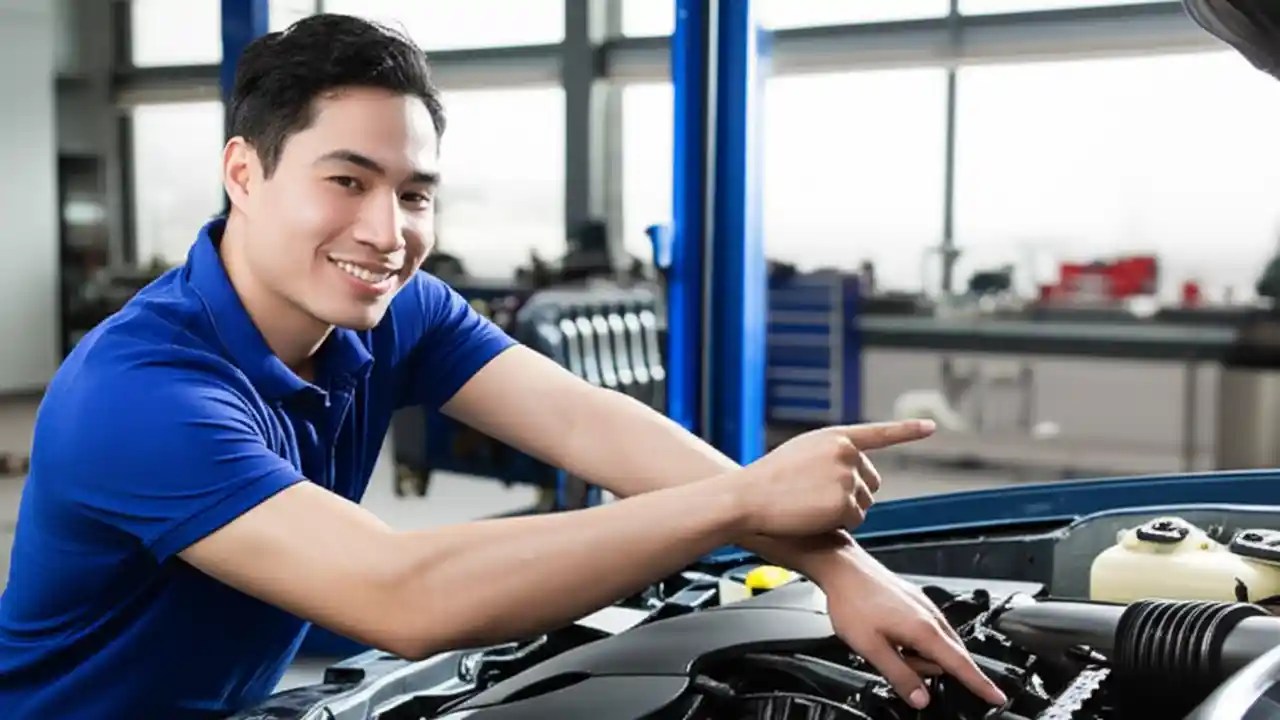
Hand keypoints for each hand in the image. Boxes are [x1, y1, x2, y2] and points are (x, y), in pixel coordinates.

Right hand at [731, 420, 934, 536]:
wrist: (747, 497)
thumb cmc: (765, 479)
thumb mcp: (801, 453)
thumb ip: (830, 455)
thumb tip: (853, 468)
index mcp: (834, 437)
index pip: (878, 433)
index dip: (907, 429)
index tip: (930, 426)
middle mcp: (846, 452)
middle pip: (871, 482)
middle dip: (854, 494)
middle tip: (818, 498)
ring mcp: (847, 476)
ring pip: (864, 504)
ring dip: (844, 511)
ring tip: (810, 505)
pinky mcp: (845, 501)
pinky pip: (856, 520)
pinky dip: (839, 524)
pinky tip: (814, 516)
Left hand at [818, 549, 1007, 709]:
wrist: (843, 567)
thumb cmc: (853, 602)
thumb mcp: (871, 648)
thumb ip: (899, 675)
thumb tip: (921, 698)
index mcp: (925, 630)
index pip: (960, 664)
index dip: (980, 684)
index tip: (997, 697)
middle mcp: (931, 616)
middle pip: (947, 657)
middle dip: (928, 670)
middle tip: (896, 662)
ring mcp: (925, 607)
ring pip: (935, 644)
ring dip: (917, 655)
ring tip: (886, 646)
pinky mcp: (916, 602)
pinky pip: (926, 630)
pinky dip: (914, 641)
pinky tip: (890, 635)